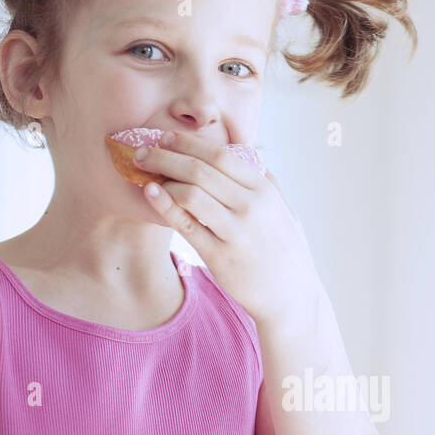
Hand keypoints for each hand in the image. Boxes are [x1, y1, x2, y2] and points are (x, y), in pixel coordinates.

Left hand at [131, 129, 322, 327]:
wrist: (291, 297)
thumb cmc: (287, 252)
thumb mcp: (286, 211)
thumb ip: (269, 182)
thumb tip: (252, 154)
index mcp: (264, 192)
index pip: (221, 156)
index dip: (189, 143)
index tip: (167, 137)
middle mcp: (251, 207)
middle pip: (201, 169)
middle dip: (166, 154)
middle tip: (143, 150)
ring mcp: (236, 232)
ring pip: (191, 193)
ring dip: (162, 176)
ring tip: (144, 172)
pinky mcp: (219, 257)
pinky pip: (186, 225)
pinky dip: (165, 205)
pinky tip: (151, 193)